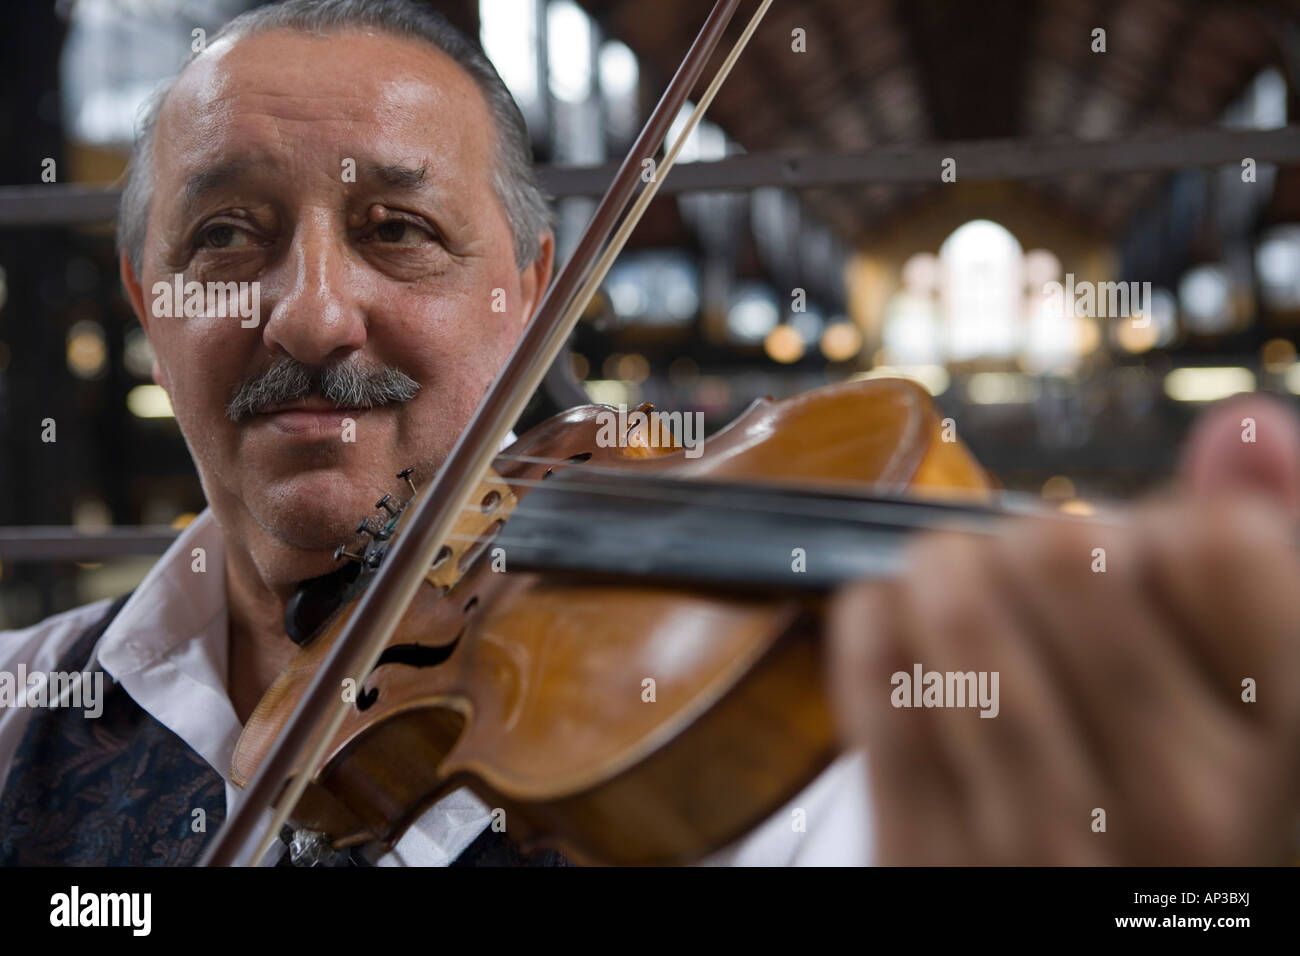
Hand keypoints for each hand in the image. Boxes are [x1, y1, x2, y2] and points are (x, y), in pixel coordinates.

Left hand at [827, 397, 1299, 863]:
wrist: (1111, 949)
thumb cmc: (1207, 836)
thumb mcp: (1289, 713)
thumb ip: (1279, 574)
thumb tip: (1242, 431)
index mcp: (1293, 760)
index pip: (1214, 543)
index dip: (1175, 527)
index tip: (1156, 568)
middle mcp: (1177, 811)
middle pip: (1062, 554)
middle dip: (1050, 539)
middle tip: (1054, 579)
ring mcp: (1040, 846)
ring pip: (955, 604)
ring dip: (951, 568)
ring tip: (971, 589)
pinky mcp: (927, 865)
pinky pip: (872, 676)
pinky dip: (878, 619)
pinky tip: (907, 629)